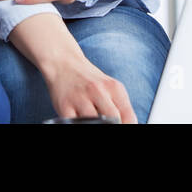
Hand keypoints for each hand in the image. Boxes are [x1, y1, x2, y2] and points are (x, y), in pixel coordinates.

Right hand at [8, 13, 135, 122]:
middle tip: (107, 125)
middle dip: (112, 126)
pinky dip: (80, 124)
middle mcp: (97, 91)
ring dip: (95, 124)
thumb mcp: (110, 88)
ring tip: (94, 122)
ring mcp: (80, 98)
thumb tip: (128, 124)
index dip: (128, 126)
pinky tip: (81, 121)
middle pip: (113, 119)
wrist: (63, 64)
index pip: (129, 116)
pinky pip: (75, 123)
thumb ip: (120, 107)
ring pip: (94, 123)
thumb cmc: (89, 81)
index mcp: (113, 88)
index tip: (124, 128)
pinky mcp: (64, 107)